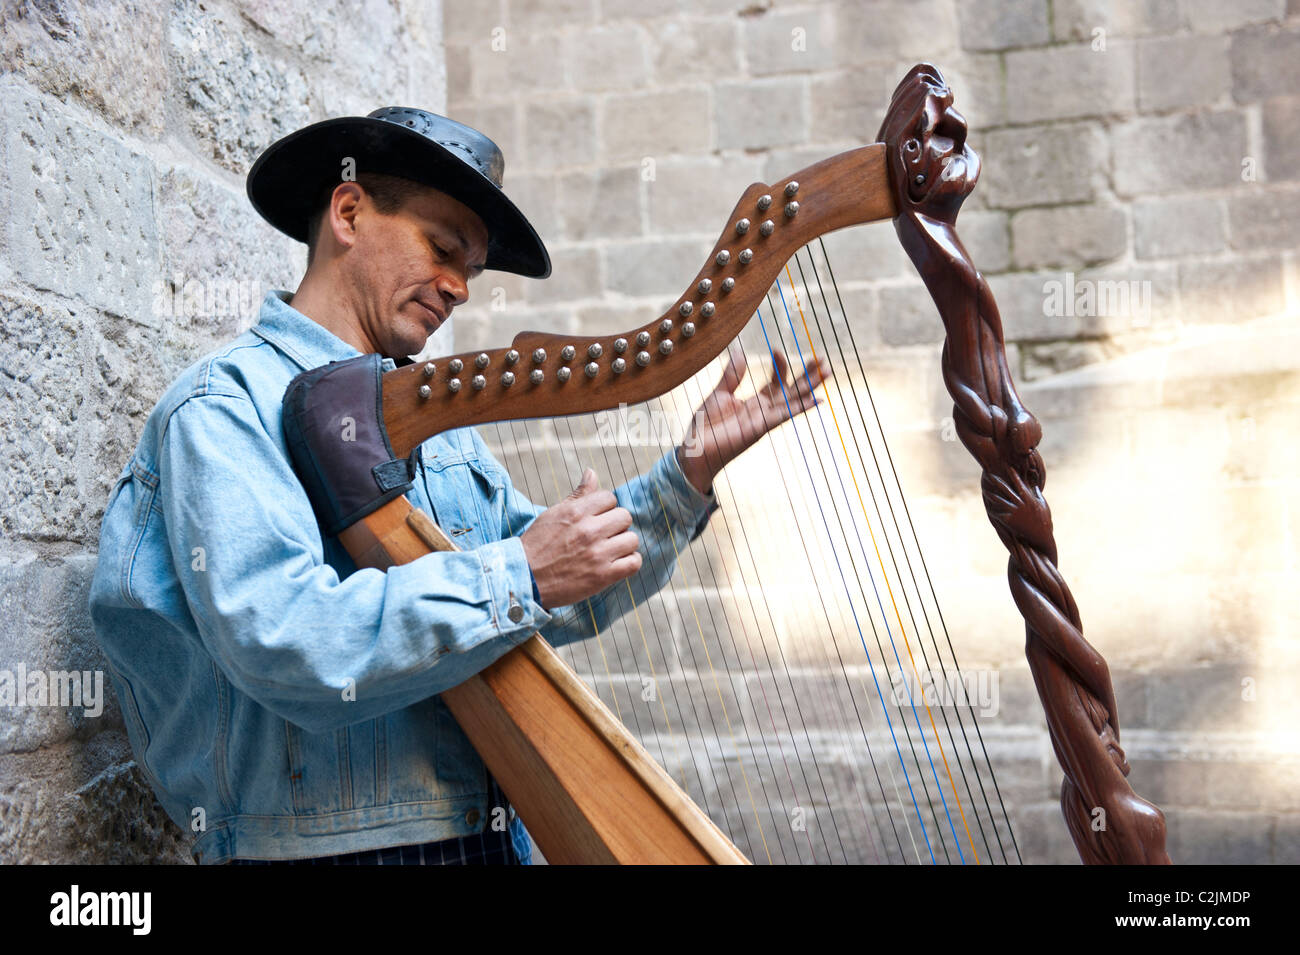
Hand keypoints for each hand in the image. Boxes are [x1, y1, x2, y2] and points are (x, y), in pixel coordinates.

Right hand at [519, 469, 641, 608]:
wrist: (525, 579)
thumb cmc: (538, 545)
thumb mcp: (554, 514)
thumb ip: (578, 495)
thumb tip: (592, 472)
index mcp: (576, 512)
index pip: (609, 498)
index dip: (604, 508)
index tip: (596, 519)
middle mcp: (589, 530)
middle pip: (624, 517)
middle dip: (615, 525)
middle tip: (603, 535)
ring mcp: (598, 554)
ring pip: (632, 539)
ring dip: (623, 544)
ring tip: (609, 550)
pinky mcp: (604, 576)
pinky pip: (634, 563)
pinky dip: (629, 562)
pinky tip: (617, 563)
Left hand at [676, 346, 830, 493]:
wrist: (696, 449)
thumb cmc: (707, 427)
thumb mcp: (719, 394)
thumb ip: (732, 375)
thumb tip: (739, 352)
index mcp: (756, 403)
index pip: (776, 382)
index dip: (780, 366)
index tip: (778, 350)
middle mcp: (764, 411)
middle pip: (792, 390)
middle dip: (807, 376)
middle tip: (822, 359)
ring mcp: (764, 420)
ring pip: (793, 400)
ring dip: (810, 387)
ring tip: (827, 372)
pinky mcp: (760, 428)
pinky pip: (783, 415)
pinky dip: (799, 407)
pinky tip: (816, 400)